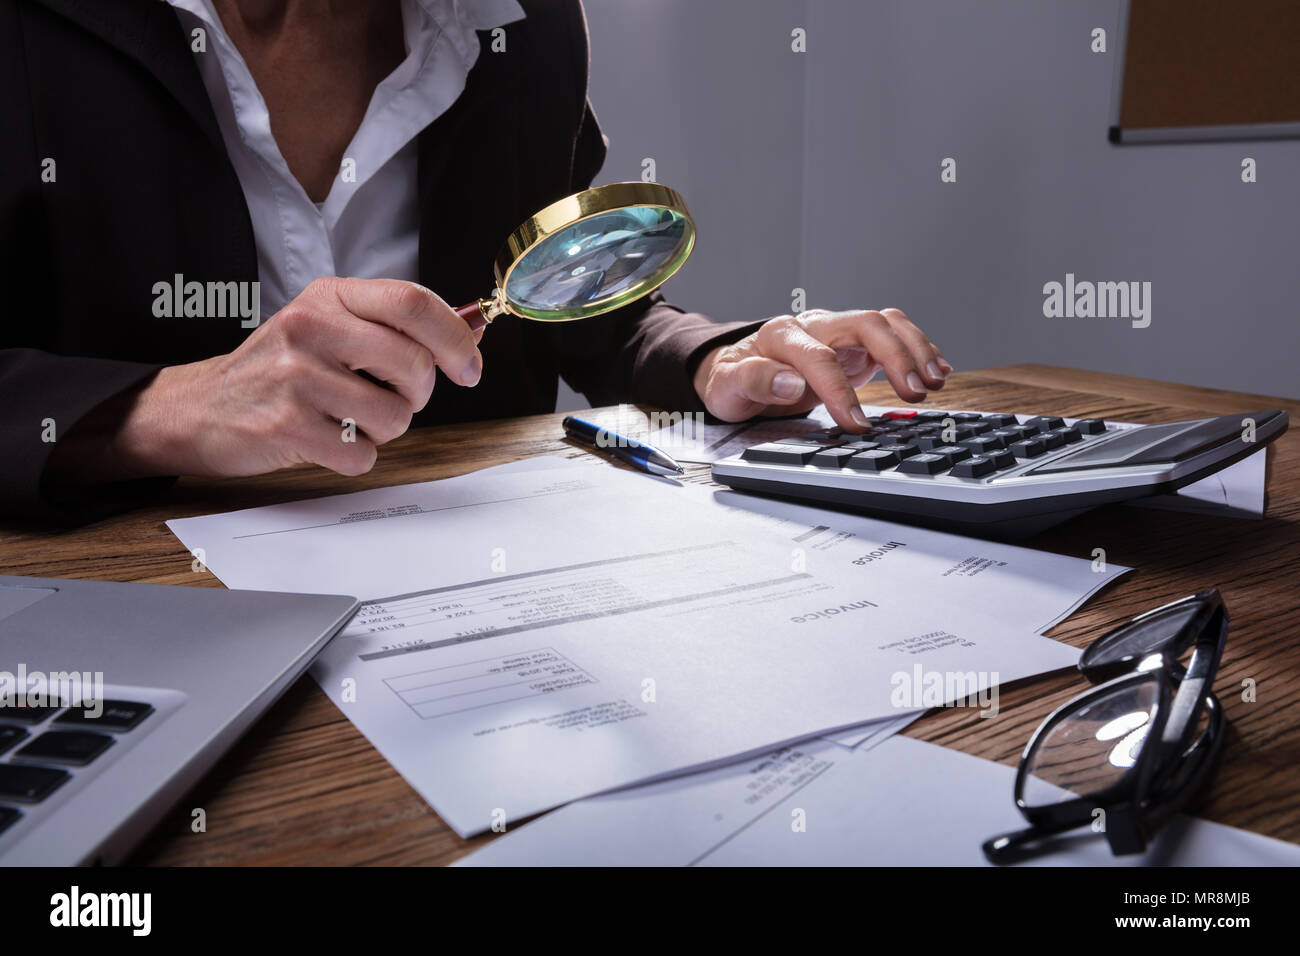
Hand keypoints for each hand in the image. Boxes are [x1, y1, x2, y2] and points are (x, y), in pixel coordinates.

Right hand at [54, 277, 482, 480]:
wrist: (198, 408)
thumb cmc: (278, 370)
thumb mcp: (327, 326)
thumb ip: (391, 328)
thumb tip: (469, 337)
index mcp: (330, 296)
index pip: (414, 302)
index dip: (456, 339)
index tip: (469, 369)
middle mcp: (311, 327)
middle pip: (414, 366)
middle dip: (418, 395)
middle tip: (393, 399)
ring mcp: (296, 376)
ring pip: (394, 417)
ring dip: (384, 430)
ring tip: (348, 419)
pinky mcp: (286, 426)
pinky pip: (363, 455)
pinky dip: (356, 458)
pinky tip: (326, 440)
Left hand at [691, 308, 951, 430]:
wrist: (736, 372)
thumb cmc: (733, 382)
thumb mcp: (728, 388)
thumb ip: (755, 381)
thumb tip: (791, 383)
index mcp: (782, 335)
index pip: (819, 357)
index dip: (839, 391)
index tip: (856, 423)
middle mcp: (815, 326)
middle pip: (865, 324)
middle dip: (896, 357)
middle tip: (914, 392)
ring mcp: (838, 332)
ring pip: (886, 323)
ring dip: (915, 349)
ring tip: (934, 381)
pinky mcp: (855, 344)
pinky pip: (893, 336)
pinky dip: (918, 350)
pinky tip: (935, 371)